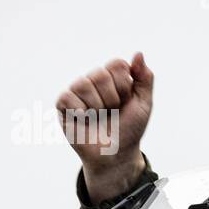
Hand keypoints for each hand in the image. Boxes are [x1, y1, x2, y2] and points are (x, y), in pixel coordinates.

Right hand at [56, 52, 152, 203]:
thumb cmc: (129, 130)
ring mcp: (78, 92)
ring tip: (98, 117)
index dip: (123, 85)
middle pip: (100, 74)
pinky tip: (84, 120)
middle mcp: (94, 82)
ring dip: (97, 107)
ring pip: (83, 84)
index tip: (126, 100)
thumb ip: (145, 78)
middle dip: (111, 98)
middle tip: (112, 111)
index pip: (116, 64)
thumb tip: (138, 53)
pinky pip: (68, 97)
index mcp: (113, 79)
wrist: (115, 155)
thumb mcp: (143, 104)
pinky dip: (80, 112)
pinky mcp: (63, 104)